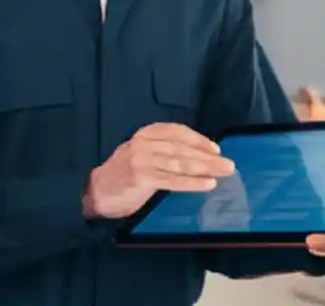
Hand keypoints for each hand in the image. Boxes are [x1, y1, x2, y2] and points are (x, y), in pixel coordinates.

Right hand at [83, 122, 235, 219]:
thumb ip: (160, 151)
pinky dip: (192, 182)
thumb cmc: (121, 176)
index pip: (175, 132)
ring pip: (180, 163)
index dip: (197, 139)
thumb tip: (194, 155)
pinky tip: (207, 184)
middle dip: (208, 156)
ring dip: (205, 168)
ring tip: (223, 172)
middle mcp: (142, 144)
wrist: (95, 192)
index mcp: (143, 135)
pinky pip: (173, 180)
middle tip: (229, 163)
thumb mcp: (138, 154)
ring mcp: (142, 160)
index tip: (215, 148)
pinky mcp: (142, 178)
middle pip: (182, 148)